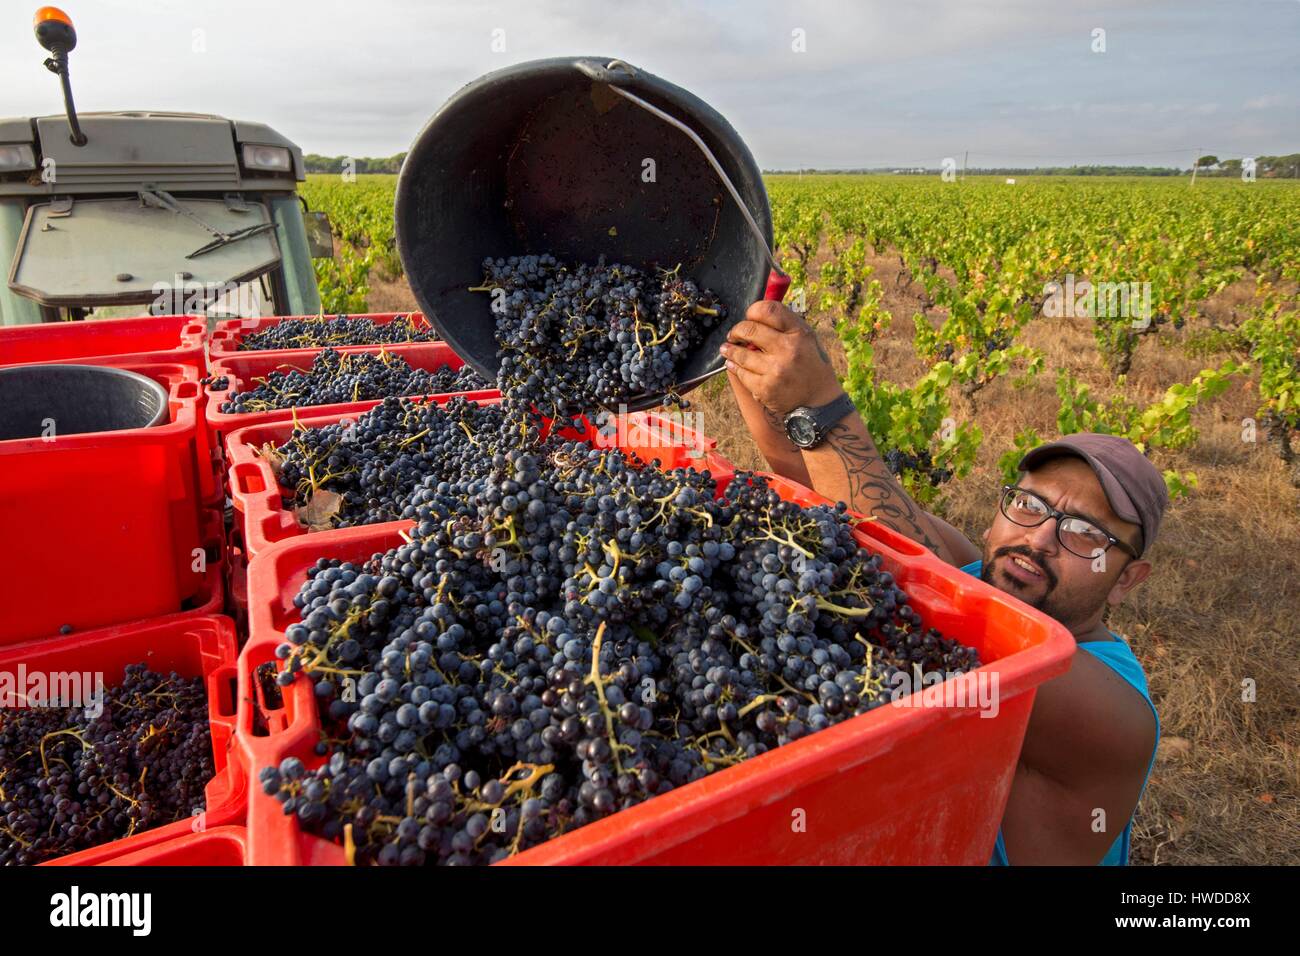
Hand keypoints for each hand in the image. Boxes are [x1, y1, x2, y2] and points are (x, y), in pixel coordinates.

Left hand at [719, 301, 844, 415]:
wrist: (819, 397)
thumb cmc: (809, 362)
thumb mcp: (806, 337)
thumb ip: (784, 324)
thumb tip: (754, 315)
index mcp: (799, 333)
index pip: (769, 310)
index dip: (753, 311)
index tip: (749, 316)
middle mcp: (788, 350)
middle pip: (749, 330)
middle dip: (737, 331)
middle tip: (734, 335)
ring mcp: (775, 371)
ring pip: (741, 355)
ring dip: (730, 350)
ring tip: (726, 348)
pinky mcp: (765, 389)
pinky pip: (742, 374)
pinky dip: (735, 368)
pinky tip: (733, 365)